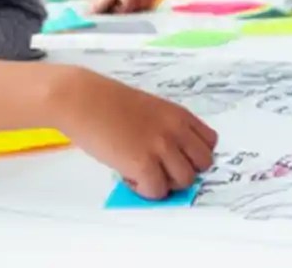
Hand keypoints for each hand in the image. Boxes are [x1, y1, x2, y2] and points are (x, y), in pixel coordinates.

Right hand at [54, 69, 217, 199]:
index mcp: (179, 114)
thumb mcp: (150, 109)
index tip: (175, 157)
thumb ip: (165, 129)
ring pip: (185, 180)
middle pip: (204, 163)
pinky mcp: (142, 164)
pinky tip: (129, 177)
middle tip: (161, 169)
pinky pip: (158, 190)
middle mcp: (176, 130)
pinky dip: (146, 190)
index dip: (193, 154)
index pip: (210, 142)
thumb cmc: (108, 102)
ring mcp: (161, 147)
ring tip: (143, 174)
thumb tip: (170, 158)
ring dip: (166, 183)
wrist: (82, 99)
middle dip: (185, 170)